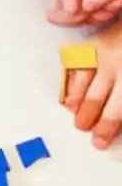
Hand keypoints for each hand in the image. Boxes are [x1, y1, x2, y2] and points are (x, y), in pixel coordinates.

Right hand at [65, 21, 121, 148]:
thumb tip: (117, 121)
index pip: (117, 109)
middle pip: (97, 100)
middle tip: (83, 128)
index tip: (99, 142)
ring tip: (75, 114)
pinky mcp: (92, 42)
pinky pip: (74, 66)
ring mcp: (102, 52)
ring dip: (76, 104)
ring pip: (82, 85)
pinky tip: (68, 95)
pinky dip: (69, 82)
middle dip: (88, 119)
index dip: (107, 129)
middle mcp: (115, 64)